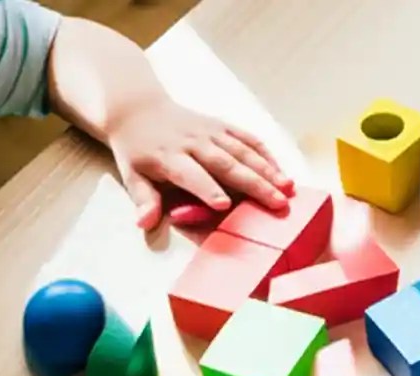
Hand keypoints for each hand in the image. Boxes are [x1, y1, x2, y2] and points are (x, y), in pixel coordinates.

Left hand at [106, 96, 294, 229]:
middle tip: (277, 203)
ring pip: (243, 150)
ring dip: (268, 169)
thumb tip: (144, 222)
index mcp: (169, 157)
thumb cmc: (136, 150)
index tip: (224, 205)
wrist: (138, 108)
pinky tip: (282, 171)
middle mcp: (193, 142)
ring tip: (288, 187)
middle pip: (226, 164)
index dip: (207, 189)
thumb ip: (143, 199)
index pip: (191, 174)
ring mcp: (210, 131)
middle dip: (253, 184)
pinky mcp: (221, 125)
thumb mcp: (131, 175)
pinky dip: (266, 154)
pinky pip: (247, 138)